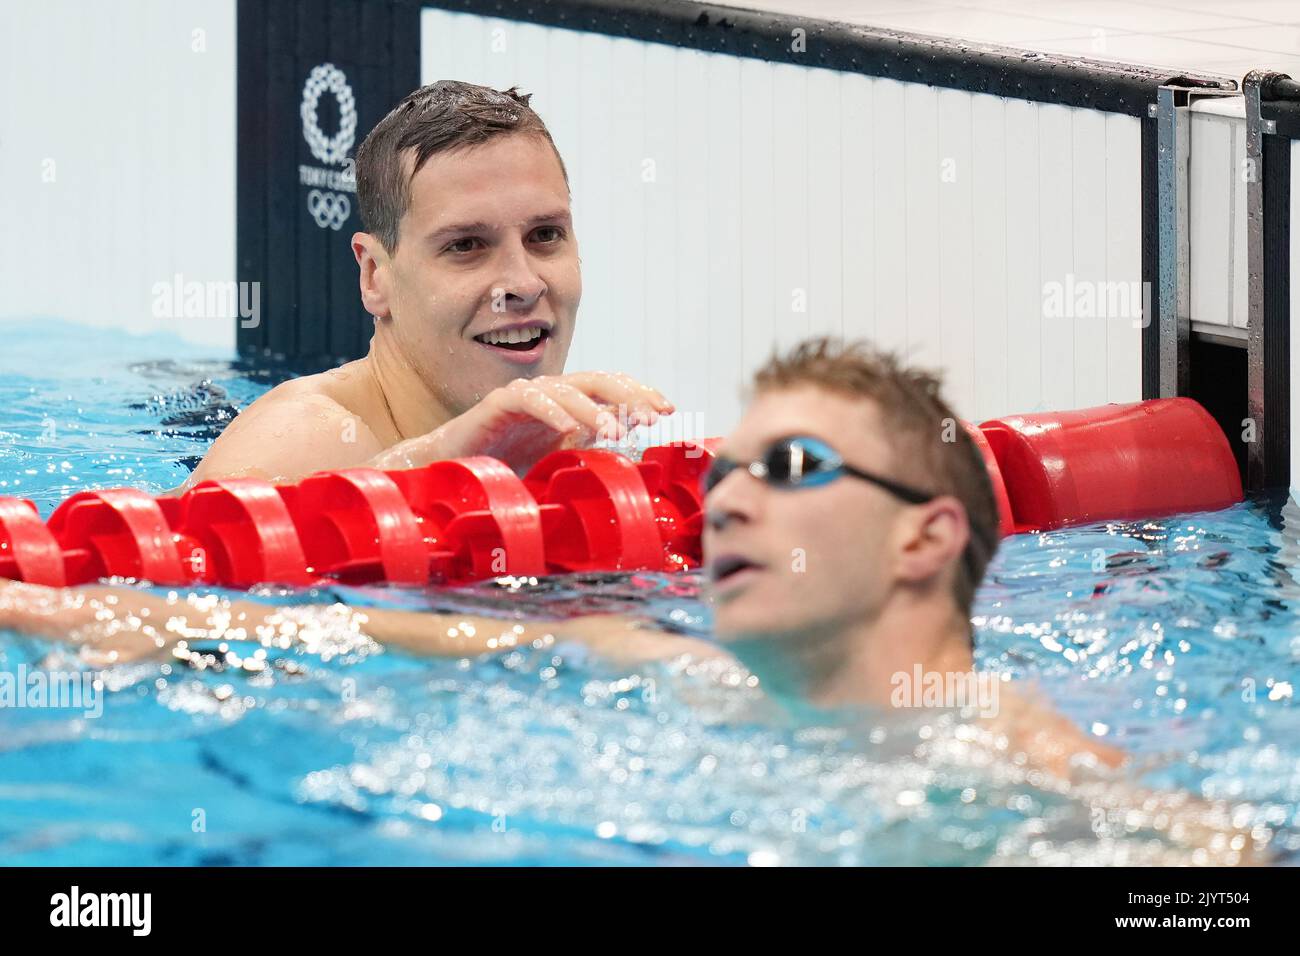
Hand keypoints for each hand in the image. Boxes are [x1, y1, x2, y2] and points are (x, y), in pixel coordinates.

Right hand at [374, 372, 674, 473]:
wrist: (448, 473)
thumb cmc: (504, 471)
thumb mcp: (557, 465)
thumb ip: (587, 454)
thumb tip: (629, 456)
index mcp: (568, 407)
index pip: (610, 391)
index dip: (639, 395)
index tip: (667, 411)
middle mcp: (549, 395)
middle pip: (597, 381)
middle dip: (629, 395)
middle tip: (654, 416)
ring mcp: (523, 396)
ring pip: (567, 388)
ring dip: (595, 408)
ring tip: (615, 430)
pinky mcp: (496, 404)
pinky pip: (528, 397)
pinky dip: (551, 409)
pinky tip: (569, 428)